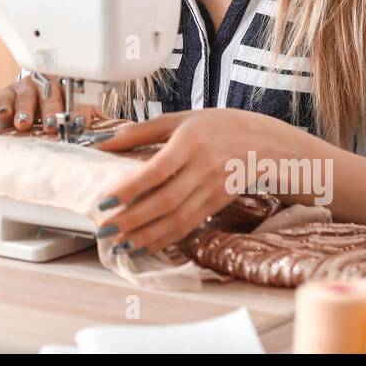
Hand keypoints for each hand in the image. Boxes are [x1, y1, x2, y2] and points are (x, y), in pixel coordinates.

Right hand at [0, 75, 104, 132]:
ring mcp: (28, 88)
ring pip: (26, 95)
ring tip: (24, 124)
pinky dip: (4, 106)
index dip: (77, 110)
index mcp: (71, 89)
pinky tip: (5, 116)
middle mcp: (49, 86)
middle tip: (50, 126)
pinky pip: (5, 96)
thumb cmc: (65, 104)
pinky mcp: (10, 92)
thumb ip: (98, 119)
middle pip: (50, 96)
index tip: (79, 122)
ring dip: (25, 110)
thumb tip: (119, 131)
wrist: (41, 86)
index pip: (75, 99)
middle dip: (49, 111)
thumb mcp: (86, 108)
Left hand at [91, 109, 254, 256]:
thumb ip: (139, 131)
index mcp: (191, 141)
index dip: (130, 188)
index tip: (105, 201)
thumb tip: (102, 145)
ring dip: (147, 236)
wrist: (264, 142)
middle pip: (166, 200)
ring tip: (121, 245)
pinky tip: (145, 245)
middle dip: (133, 219)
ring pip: (178, 219)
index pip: (158, 170)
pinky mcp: (218, 204)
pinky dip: (166, 239)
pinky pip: (189, 225)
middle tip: (106, 230)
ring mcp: (214, 189)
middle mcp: (205, 167)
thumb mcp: (179, 119)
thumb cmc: (216, 125)